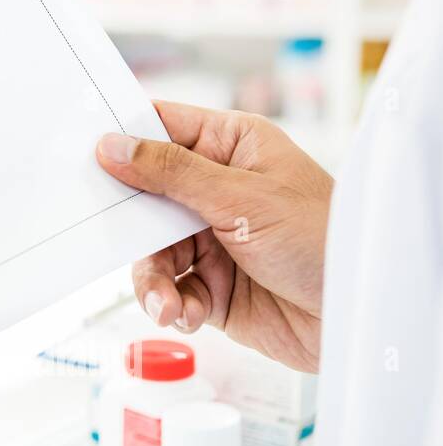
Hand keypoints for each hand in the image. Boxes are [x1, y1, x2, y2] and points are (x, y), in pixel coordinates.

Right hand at [95, 101, 332, 371]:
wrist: (360, 317)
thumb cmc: (325, 240)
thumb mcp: (241, 198)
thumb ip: (171, 172)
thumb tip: (113, 145)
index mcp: (232, 148)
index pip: (163, 129)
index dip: (123, 139)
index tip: (85, 154)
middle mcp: (218, 190)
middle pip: (145, 197)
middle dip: (132, 227)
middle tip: (116, 239)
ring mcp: (213, 239)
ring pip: (151, 251)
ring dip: (154, 280)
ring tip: (166, 303)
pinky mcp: (212, 286)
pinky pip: (169, 289)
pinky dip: (171, 304)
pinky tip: (186, 313)